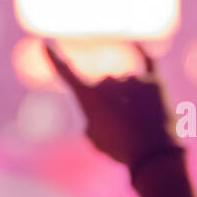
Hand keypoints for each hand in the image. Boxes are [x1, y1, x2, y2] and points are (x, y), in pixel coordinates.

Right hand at [45, 41, 178, 165]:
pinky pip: (146, 61)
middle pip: (103, 86)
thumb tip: (109, 105)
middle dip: (108, 103)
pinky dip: (140, 53)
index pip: (65, 72)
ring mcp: (131, 79)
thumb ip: (95, 117)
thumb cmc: (118, 148)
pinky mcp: (153, 81)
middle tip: (118, 127)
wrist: (153, 152)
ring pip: (124, 84)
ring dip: (127, 99)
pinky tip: (136, 47)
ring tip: (138, 122)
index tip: (44, 44)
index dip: (53, 59)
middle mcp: (108, 80)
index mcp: (88, 95)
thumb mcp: (94, 137)